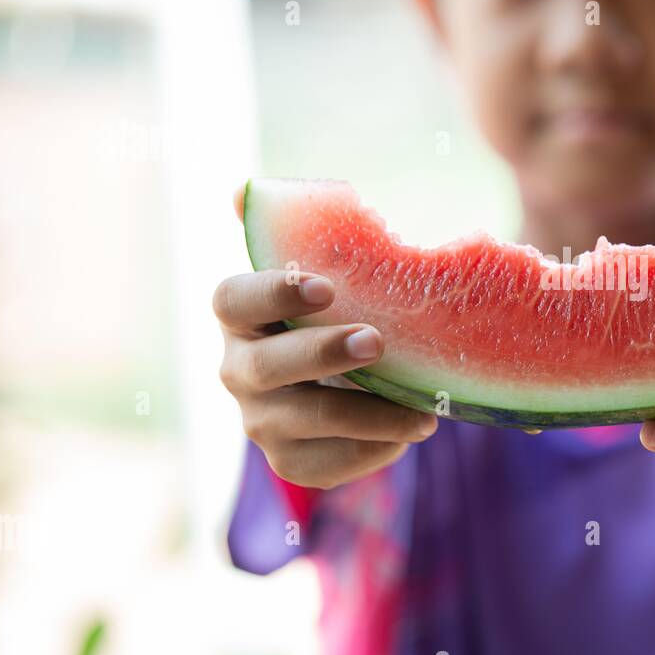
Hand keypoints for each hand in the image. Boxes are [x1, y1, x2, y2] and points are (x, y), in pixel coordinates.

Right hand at [214, 188, 437, 488]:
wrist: (351, 378)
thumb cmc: (338, 311)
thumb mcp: (328, 270)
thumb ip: (298, 232)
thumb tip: (242, 190)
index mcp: (240, 315)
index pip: (233, 299)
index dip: (273, 292)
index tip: (326, 286)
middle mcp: (238, 369)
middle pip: (267, 366)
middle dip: (322, 354)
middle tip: (377, 341)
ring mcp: (260, 420)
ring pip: (304, 421)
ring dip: (365, 414)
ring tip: (422, 411)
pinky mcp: (289, 461)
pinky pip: (324, 464)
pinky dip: (371, 451)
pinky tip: (409, 434)